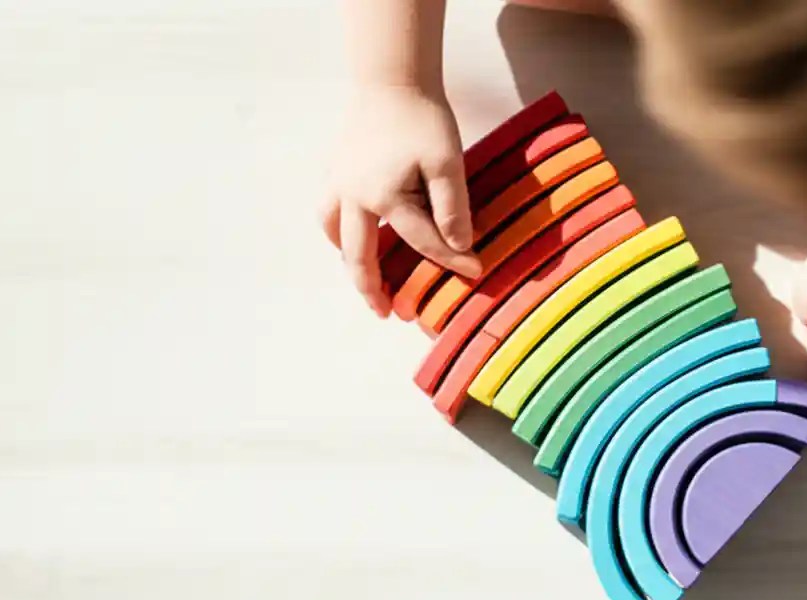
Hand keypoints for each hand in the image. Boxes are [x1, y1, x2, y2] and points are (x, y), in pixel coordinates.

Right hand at [320, 86, 480, 316]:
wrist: (391, 78)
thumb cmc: (421, 118)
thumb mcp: (447, 162)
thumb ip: (452, 207)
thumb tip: (460, 245)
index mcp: (383, 199)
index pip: (423, 242)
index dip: (452, 260)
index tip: (476, 272)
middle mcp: (353, 197)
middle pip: (360, 256)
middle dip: (373, 289)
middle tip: (387, 313)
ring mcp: (339, 183)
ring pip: (335, 234)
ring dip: (349, 260)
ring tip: (365, 278)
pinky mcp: (336, 169)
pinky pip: (329, 211)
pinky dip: (339, 231)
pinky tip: (354, 233)